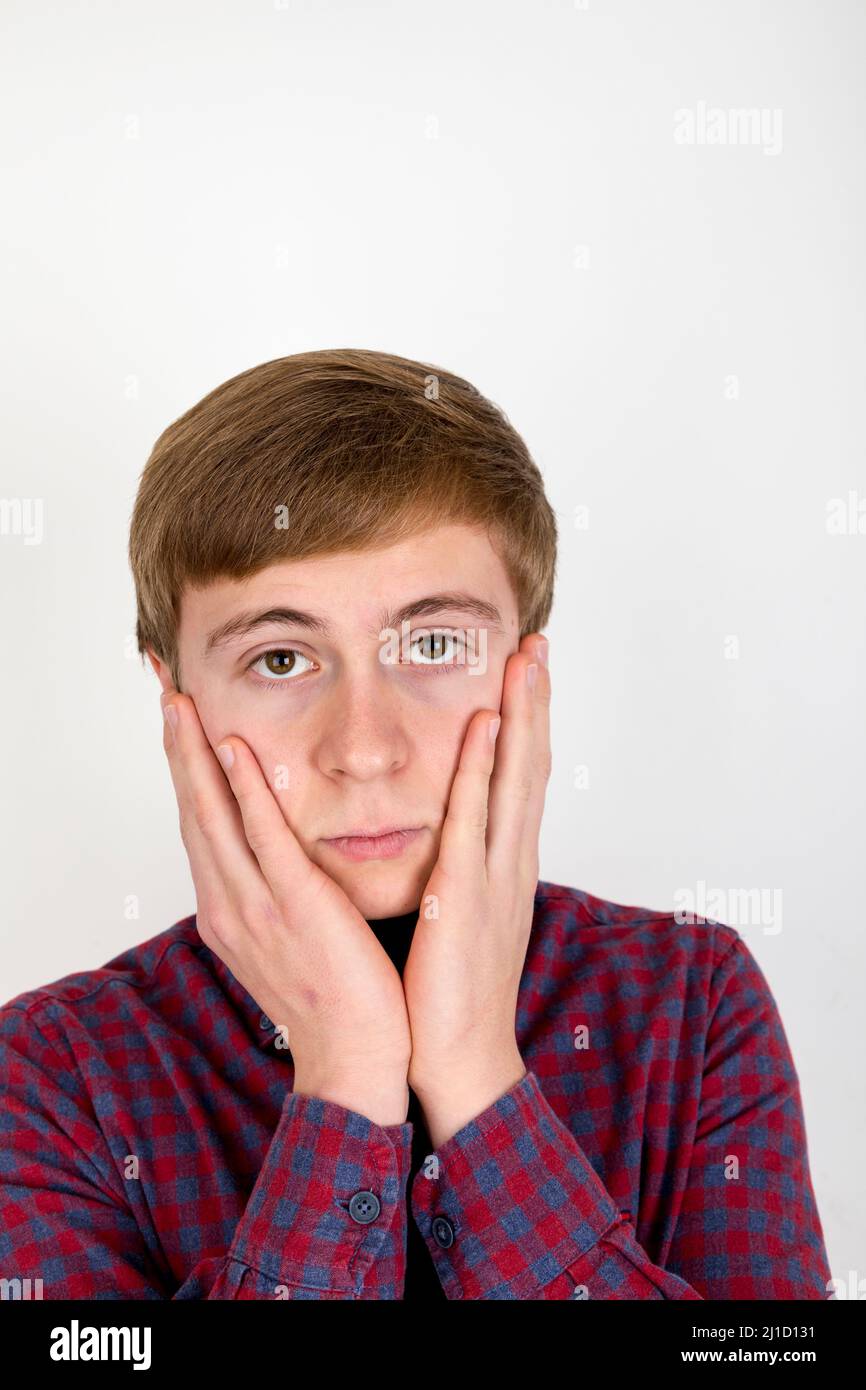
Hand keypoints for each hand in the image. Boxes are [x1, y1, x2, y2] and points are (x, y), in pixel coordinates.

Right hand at [160, 686, 411, 1126]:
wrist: (356, 1060)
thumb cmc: (334, 1003)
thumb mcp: (290, 942)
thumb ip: (277, 897)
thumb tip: (280, 862)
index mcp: (230, 912)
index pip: (201, 828)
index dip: (188, 773)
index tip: (181, 727)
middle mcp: (229, 905)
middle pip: (193, 812)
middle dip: (178, 750)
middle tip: (165, 694)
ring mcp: (255, 906)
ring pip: (213, 816)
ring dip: (195, 755)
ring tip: (181, 705)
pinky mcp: (294, 905)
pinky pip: (261, 837)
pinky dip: (242, 791)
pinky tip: (232, 750)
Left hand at [402, 633, 550, 1146]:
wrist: (458, 1058)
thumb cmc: (448, 993)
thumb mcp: (457, 918)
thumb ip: (457, 873)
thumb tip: (449, 842)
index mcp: (503, 867)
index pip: (521, 781)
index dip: (528, 725)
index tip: (527, 674)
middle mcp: (509, 862)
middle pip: (531, 767)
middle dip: (537, 704)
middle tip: (538, 644)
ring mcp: (493, 876)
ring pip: (515, 780)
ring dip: (523, 716)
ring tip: (527, 660)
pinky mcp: (464, 896)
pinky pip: (474, 820)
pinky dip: (483, 769)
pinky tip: (487, 726)